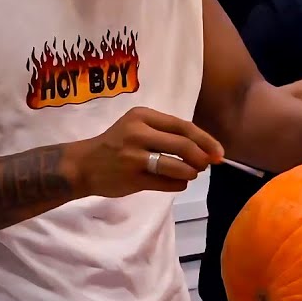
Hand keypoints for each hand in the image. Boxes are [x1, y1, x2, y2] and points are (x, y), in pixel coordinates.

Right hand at [66, 107, 223, 197]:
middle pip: (184, 145)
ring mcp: (134, 157)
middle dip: (202, 157)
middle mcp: (138, 133)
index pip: (183, 126)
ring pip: (177, 166)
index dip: (206, 140)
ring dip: (191, 172)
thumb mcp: (138, 127)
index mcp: (143, 116)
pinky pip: (166, 183)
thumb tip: (205, 148)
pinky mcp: (132, 178)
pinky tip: (178, 182)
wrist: (82, 165)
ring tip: (191, 174)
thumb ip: (167, 134)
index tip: (219, 152)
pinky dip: (179, 184)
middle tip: (207, 165)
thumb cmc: (116, 144)